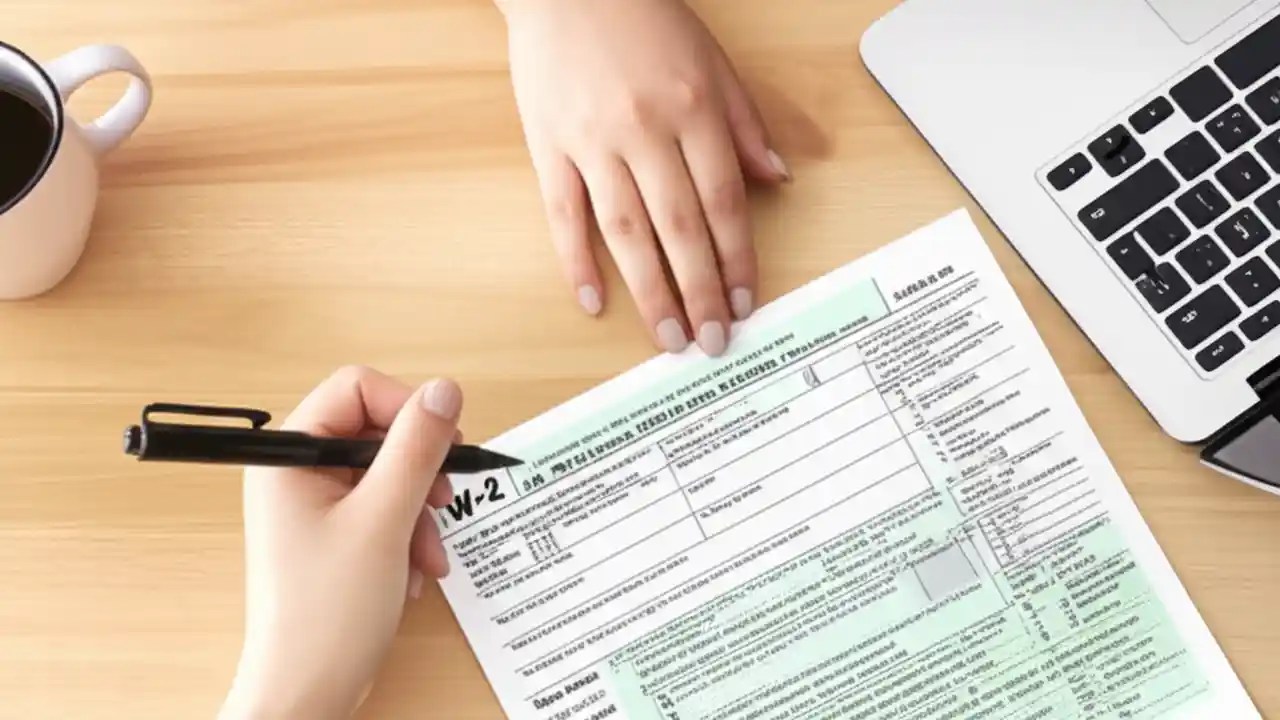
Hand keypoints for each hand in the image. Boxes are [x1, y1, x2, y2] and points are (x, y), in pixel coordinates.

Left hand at [218, 367, 460, 719]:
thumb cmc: (326, 616)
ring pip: (388, 475)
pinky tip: (411, 572)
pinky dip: (408, 536)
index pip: (357, 389)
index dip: (407, 410)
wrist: (307, 693)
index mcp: (288, 456)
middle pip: (378, 432)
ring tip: (425, 558)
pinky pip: (385, 509)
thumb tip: (445, 390)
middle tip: (443, 501)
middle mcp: (295, 472)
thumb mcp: (384, 521)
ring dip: (418, 513)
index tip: (443, 444)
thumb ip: (416, 449)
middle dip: (419, 473)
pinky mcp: (334, 534)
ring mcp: (314, 505)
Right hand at [500, 0, 787, 355]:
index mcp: (692, 109)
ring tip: (668, 336)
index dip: (738, 259)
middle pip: (679, 228)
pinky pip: (563, 214)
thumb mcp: (712, 60)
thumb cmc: (643, 17)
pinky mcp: (547, 146)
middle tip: (711, 341)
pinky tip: (592, 302)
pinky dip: (576, 261)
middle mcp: (644, 130)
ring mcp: (591, 141)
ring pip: (625, 233)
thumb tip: (777, 179)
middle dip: (701, 291)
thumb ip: (744, 123)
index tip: (746, 302)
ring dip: (650, 291)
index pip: (723, 202)